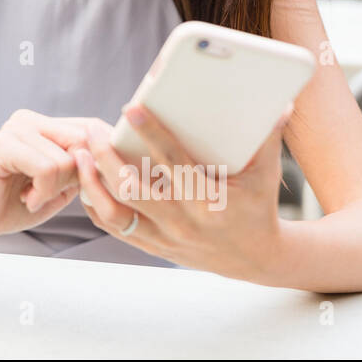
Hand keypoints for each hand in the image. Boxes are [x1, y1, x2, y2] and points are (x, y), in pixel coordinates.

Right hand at [0, 109, 98, 241]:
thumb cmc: (12, 204)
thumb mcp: (59, 186)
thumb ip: (82, 169)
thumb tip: (114, 159)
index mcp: (44, 125)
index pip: (92, 128)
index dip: (100, 160)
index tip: (83, 188)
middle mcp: (29, 119)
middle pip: (85, 143)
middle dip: (76, 178)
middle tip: (49, 194)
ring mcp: (15, 129)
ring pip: (68, 160)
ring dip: (55, 190)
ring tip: (32, 196)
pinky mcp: (3, 145)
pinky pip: (48, 168)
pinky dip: (43, 192)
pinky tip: (26, 198)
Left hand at [72, 103, 290, 281]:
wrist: (256, 259)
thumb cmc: (258, 207)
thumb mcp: (265, 174)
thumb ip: (267, 137)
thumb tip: (282, 101)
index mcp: (211, 201)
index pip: (174, 162)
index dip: (151, 134)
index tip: (130, 108)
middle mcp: (184, 222)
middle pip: (133, 189)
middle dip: (106, 159)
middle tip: (90, 131)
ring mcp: (165, 237)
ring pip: (116, 212)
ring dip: (92, 183)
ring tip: (79, 155)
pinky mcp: (153, 246)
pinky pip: (115, 227)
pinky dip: (95, 205)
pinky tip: (85, 181)